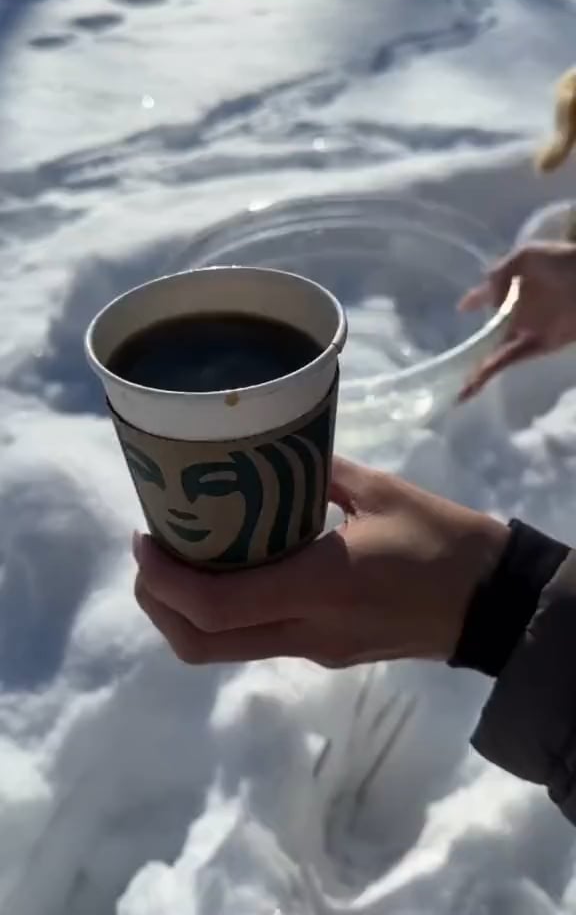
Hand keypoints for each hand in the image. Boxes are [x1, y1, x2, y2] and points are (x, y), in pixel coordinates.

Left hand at [133, 457, 508, 668]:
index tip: (146, 537)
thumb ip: (317, 470)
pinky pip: (254, 640)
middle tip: (149, 553)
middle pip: (202, 644)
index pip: (216, 605)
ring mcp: (314, 650)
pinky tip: (230, 569)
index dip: (165, 579)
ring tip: (178, 560)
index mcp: (320, 586)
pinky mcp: (323, 654)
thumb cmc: (440, 539)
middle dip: (158, 604)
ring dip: (184, 613)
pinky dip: (223, 613)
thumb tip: (269, 451)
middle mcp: (306, 631)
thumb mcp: (379, 490)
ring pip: (223, 650)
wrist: (490, 602)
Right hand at [458, 241, 575, 400]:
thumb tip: (490, 301)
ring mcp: (526, 331)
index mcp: (514, 287)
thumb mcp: (527, 256)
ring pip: (493, 350)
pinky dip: (489, 371)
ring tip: (455, 383)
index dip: (474, 299)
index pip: (488, 293)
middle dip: (471, 343)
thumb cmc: (563, 263)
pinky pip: (506, 360)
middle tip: (451, 359)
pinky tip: (472, 380)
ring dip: (474, 366)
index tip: (461, 307)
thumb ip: (501, 272)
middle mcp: (518, 312)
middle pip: (488, 329)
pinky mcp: (536, 347)